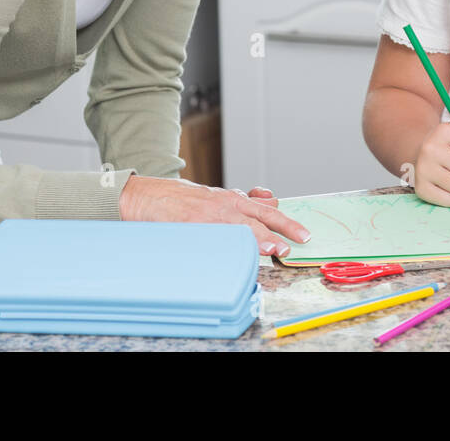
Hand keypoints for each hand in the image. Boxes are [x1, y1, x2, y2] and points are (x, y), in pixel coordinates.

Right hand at [119, 176, 308, 255]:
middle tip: (301, 240)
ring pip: (241, 225)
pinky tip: (238, 253)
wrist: (149, 196)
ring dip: (260, 238)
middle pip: (262, 214)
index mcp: (232, 199)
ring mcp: (209, 214)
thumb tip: (272, 201)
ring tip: (275, 249)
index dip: (284, 221)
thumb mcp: (217, 197)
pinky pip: (214, 235)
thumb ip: (244, 202)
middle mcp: (225, 204)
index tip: (301, 234)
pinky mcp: (192, 223)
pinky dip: (228, 244)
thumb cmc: (184, 200)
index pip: (265, 209)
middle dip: (284, 227)